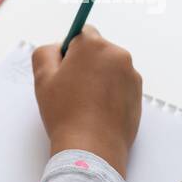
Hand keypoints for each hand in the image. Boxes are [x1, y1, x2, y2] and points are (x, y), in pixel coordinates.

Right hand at [32, 25, 141, 176]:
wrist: (92, 148)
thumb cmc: (65, 113)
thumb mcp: (42, 78)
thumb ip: (45, 52)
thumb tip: (56, 48)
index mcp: (94, 46)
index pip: (81, 33)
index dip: (69, 51)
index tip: (64, 69)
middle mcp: (117, 55)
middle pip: (97, 51)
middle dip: (85, 64)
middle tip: (71, 90)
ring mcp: (132, 75)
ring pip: (110, 69)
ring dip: (99, 79)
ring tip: (85, 104)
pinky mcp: (139, 95)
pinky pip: (121, 86)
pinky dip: (110, 94)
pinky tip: (98, 112)